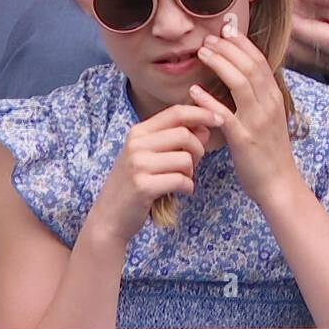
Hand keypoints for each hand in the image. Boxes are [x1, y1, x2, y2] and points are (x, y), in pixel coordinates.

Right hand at [90, 105, 217, 243]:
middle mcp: (136, 144)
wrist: (109, 217)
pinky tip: (181, 191)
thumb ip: (176, 140)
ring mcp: (137, 165)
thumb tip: (206, 128)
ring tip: (182, 180)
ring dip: (191, 172)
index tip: (219, 119)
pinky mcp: (143, 186)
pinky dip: (188, 187)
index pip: (176, 112)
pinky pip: (181, 180)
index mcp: (138, 132)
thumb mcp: (150, 156)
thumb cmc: (135, 184)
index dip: (202, 113)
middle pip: (184, 134)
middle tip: (193, 165)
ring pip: (185, 159)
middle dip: (198, 150)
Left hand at [188, 33, 303, 207]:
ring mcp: (258, 121)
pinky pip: (225, 114)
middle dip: (229, 48)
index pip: (260, 62)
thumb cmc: (269, 153)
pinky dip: (209, 100)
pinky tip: (194, 91)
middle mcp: (269, 105)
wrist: (279, 184)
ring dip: (220, 64)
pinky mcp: (244, 139)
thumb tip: (241, 80)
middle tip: (209, 37)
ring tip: (202, 53)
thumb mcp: (269, 120)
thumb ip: (257, 99)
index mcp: (275, 99)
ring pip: (240, 82)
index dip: (243, 43)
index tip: (226, 30)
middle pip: (250, 66)